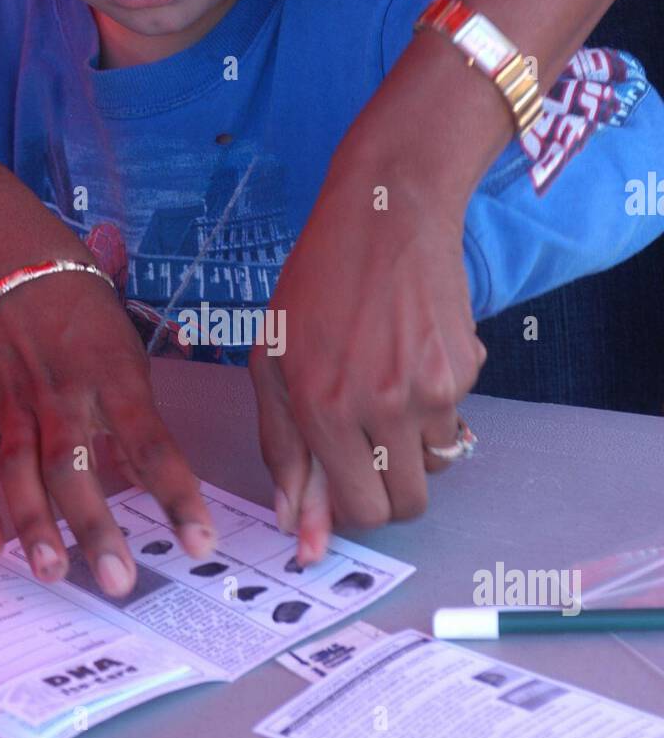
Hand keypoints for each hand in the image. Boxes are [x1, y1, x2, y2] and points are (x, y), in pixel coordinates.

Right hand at [0, 270, 215, 594]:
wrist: (4, 257)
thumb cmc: (80, 306)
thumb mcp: (125, 352)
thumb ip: (134, 419)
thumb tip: (149, 483)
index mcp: (113, 377)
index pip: (153, 444)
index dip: (178, 496)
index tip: (201, 542)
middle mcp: (62, 394)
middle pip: (76, 467)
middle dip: (97, 528)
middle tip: (118, 582)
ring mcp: (14, 405)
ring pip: (21, 472)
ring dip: (35, 526)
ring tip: (52, 573)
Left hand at [250, 160, 485, 563]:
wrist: (387, 217)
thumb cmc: (317, 284)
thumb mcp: (271, 361)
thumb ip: (281, 446)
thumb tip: (291, 520)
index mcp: (323, 408)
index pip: (358, 510)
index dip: (350, 511)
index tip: (342, 494)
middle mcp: (381, 407)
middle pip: (407, 505)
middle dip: (388, 493)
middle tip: (368, 456)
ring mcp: (432, 390)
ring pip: (436, 466)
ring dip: (413, 449)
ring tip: (386, 393)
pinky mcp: (466, 370)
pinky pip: (454, 418)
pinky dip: (435, 405)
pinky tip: (411, 358)